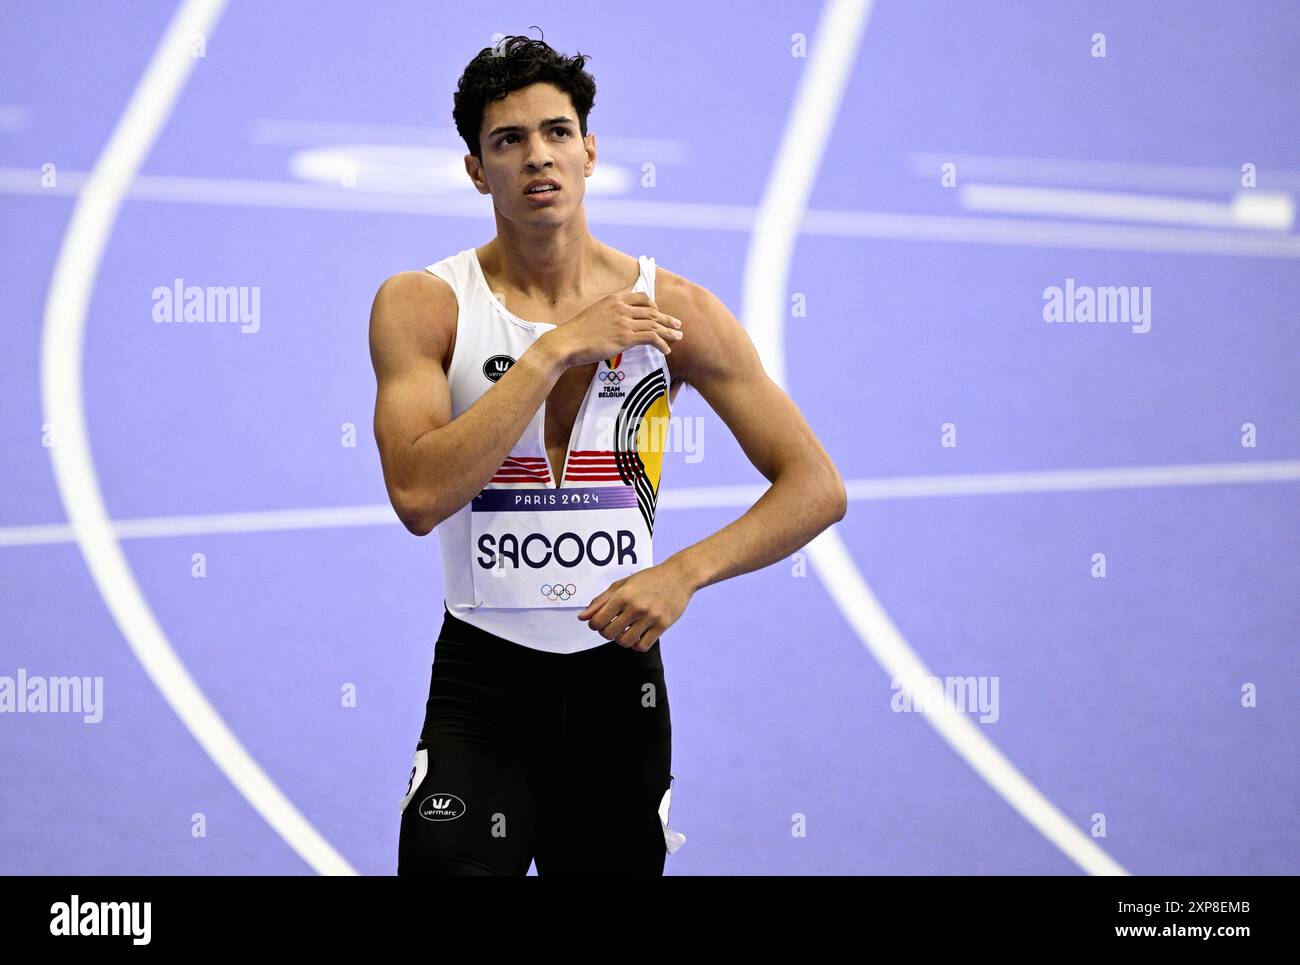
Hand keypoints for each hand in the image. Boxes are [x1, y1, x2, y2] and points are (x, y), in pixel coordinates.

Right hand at [540, 292, 682, 368]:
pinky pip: (651, 338)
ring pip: (654, 324)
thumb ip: (609, 313)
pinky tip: (666, 350)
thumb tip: (617, 322)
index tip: (660, 313)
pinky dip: (661, 343)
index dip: (654, 306)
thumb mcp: (594, 313)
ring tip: (678, 337)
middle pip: (652, 312)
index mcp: (614, 299)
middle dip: (667, 319)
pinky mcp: (625, 337)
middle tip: (678, 325)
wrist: (567, 342)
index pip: (642, 298)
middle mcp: (621, 307)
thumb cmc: (576, 332)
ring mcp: (624, 322)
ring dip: (669, 332)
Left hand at [576, 562, 693, 650]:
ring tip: (624, 631)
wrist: (678, 576)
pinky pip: (642, 646)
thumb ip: (600, 601)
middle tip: (611, 627)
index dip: (594, 625)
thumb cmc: (648, 579)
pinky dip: (636, 645)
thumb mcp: (622, 584)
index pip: (598, 621)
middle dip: (606, 633)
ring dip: (620, 640)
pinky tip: (637, 636)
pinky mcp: (662, 625)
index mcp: (623, 595)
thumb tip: (582, 617)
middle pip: (609, 633)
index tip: (599, 622)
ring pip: (625, 642)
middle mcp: (636, 607)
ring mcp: (650, 617)